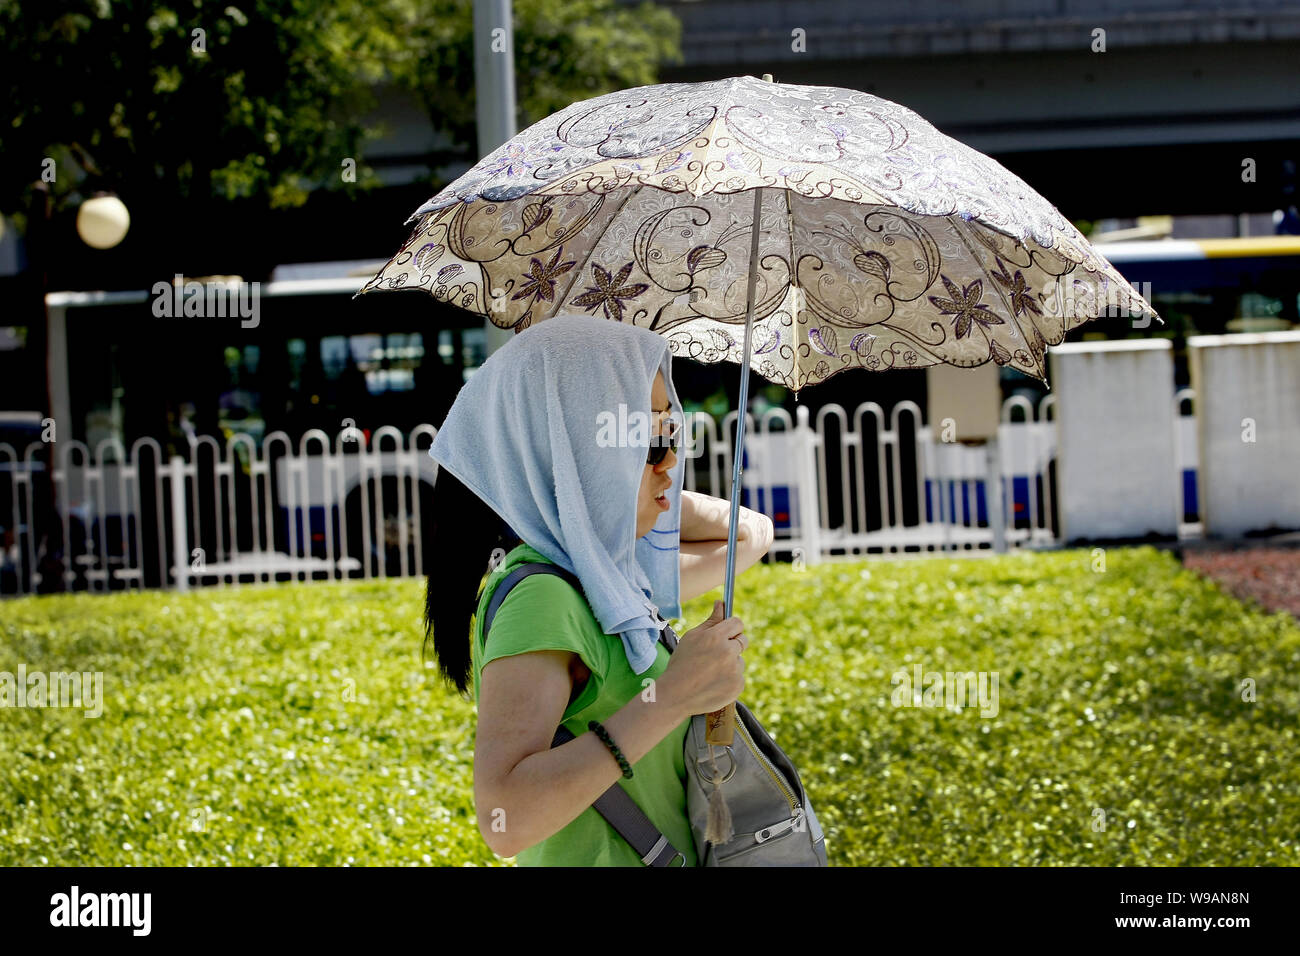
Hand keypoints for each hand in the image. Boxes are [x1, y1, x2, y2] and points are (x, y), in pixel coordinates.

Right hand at [660, 600, 745, 716]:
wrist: (676, 695)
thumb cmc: (681, 663)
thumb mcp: (692, 637)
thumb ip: (711, 620)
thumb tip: (721, 603)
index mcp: (716, 637)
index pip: (737, 623)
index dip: (733, 626)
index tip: (728, 631)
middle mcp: (728, 652)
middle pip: (743, 641)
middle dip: (733, 644)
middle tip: (717, 654)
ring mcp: (734, 670)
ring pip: (740, 661)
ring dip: (730, 664)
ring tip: (710, 672)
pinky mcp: (738, 686)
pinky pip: (739, 677)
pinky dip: (730, 679)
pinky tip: (714, 683)